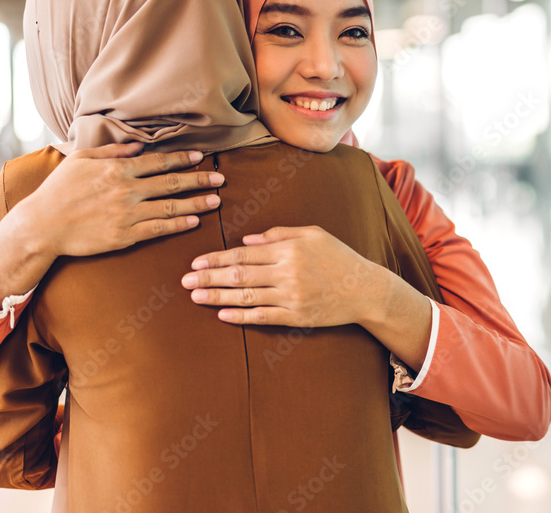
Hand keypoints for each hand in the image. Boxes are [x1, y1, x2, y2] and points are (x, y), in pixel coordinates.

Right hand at [20, 142, 223, 257]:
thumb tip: (137, 146)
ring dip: (196, 203)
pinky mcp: (124, 236)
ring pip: (171, 207)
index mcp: (117, 169)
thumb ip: (111, 150)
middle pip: (172, 183)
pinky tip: (194, 221)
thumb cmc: (58, 190)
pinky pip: (158, 229)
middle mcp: (126, 190)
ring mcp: (127, 214)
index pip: (158, 162)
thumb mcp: (81, 160)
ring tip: (215, 200)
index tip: (200, 157)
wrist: (41, 225)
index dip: (182, 159)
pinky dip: (178, 225)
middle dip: (199, 180)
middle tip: (220, 179)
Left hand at [181, 226, 385, 327]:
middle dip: (209, 278)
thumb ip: (279, 234)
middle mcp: (288, 273)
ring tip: (196, 297)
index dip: (217, 258)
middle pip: (239, 275)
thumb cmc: (338, 257)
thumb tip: (246, 239)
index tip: (195, 262)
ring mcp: (291, 297)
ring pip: (246, 297)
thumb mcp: (313, 234)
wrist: (365, 289)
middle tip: (185, 281)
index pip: (244, 253)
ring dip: (218, 297)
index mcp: (289, 249)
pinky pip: (263, 317)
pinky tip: (223, 315)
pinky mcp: (296, 316)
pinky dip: (241, 316)